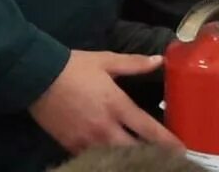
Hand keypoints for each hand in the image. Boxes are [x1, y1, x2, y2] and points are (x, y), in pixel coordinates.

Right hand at [29, 50, 181, 153]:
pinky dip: (105, 158)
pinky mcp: (70, 146)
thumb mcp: (107, 60)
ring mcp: (87, 140)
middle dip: (149, 155)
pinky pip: (92, 157)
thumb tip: (158, 61)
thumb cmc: (75, 67)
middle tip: (162, 156)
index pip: (148, 129)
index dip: (167, 141)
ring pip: (113, 158)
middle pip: (133, 151)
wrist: (37, 77)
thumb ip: (134, 64)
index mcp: (117, 105)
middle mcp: (105, 127)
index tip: (182, 150)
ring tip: (140, 159)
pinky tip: (112, 158)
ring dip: (127, 158)